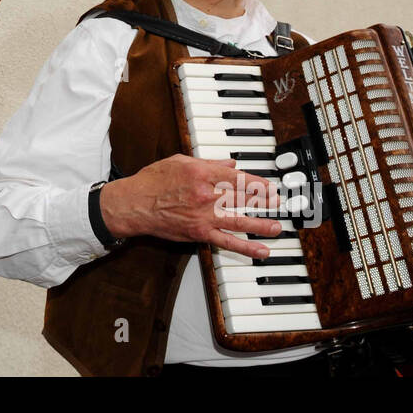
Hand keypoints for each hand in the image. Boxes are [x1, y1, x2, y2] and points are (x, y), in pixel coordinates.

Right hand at [99, 154, 284, 258]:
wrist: (134, 204)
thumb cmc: (153, 181)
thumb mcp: (180, 161)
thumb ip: (208, 163)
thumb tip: (231, 164)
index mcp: (202, 172)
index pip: (237, 177)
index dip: (257, 181)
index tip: (270, 185)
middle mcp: (206, 194)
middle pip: (243, 197)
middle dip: (264, 200)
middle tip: (278, 201)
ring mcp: (204, 215)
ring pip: (240, 220)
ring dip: (262, 224)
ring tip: (278, 227)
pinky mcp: (199, 233)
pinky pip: (227, 241)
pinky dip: (246, 247)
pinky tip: (261, 251)